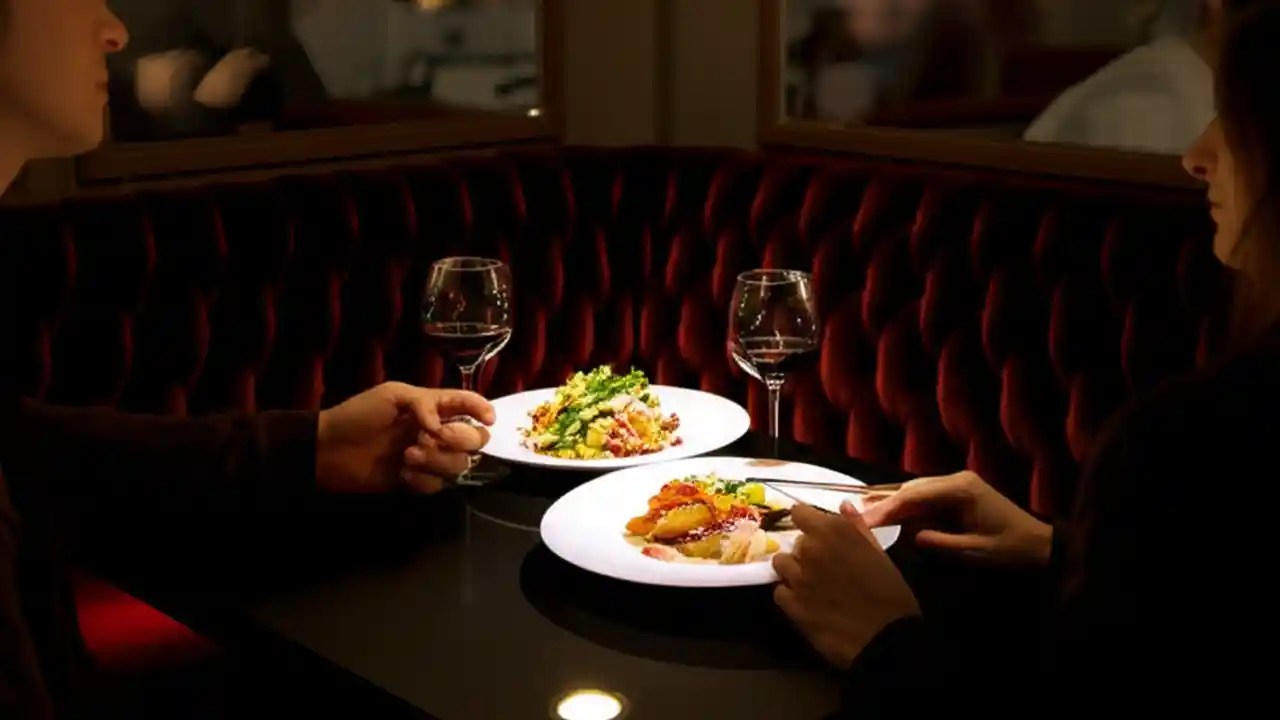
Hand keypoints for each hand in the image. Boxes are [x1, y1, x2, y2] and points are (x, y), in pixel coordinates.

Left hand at [315, 382, 494, 494]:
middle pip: (474, 439)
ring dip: (437, 460)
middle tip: (431, 437)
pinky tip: (402, 475)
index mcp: (432, 406)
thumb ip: (424, 403)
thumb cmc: (358, 415)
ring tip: (408, 456)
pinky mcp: (416, 481)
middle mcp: (436, 431)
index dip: (482, 409)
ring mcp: (428, 457)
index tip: (487, 419)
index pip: (467, 404)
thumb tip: (441, 425)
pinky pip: (438, 485)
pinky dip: (423, 480)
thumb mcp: (391, 394)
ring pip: (459, 464)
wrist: (329, 449)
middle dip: (459, 438)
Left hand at [773, 502, 920, 668]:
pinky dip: (790, 595)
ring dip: (793, 571)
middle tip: (825, 567)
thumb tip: (842, 505)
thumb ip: (857, 527)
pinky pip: (779, 591)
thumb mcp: (880, 555)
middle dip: (806, 551)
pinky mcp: (791, 605)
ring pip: (781, 564)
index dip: (807, 522)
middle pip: (794, 542)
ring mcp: (798, 577)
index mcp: (834, 532)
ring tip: (812, 584)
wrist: (887, 641)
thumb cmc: (891, 595)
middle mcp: (810, 549)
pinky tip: (807, 603)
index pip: (799, 513)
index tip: (815, 532)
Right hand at [860, 471, 1052, 566]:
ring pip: (913, 492)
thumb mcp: (977, 551)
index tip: (863, 520)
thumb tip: (911, 536)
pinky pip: (923, 500)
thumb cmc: (1011, 549)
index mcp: (962, 489)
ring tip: (859, 512)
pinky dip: (903, 508)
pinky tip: (883, 513)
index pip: (915, 496)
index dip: (886, 508)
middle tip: (852, 515)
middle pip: (910, 489)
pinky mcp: (954, 496)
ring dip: (888, 503)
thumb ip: (943, 542)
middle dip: (881, 503)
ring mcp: (955, 486)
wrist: (1039, 546)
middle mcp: (956, 480)